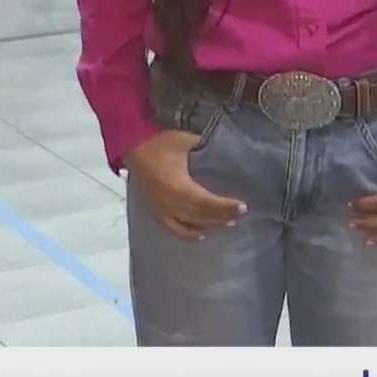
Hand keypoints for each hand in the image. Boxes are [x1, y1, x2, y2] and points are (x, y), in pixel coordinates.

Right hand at [122, 131, 246, 239]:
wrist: (133, 149)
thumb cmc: (159, 144)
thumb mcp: (184, 140)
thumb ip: (203, 145)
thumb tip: (223, 146)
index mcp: (179, 187)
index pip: (207, 201)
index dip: (225, 206)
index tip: (243, 206)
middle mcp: (172, 203)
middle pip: (202, 215)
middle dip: (223, 216)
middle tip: (240, 214)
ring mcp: (163, 210)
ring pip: (191, 224)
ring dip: (211, 225)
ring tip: (228, 223)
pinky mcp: (156, 212)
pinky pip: (174, 229)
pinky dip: (189, 234)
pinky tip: (202, 235)